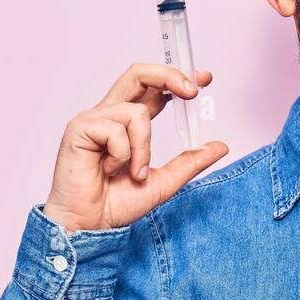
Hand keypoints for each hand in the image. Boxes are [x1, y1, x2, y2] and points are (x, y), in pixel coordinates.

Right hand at [43, 64, 227, 232]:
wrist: (89, 225)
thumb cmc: (116, 204)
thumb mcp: (164, 182)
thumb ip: (190, 162)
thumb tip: (220, 146)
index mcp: (127, 123)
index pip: (153, 89)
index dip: (178, 78)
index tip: (205, 78)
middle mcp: (110, 115)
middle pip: (138, 74)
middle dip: (168, 75)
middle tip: (192, 91)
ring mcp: (93, 119)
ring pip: (136, 112)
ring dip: (143, 147)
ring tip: (133, 172)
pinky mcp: (79, 128)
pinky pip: (116, 130)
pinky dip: (122, 155)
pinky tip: (108, 170)